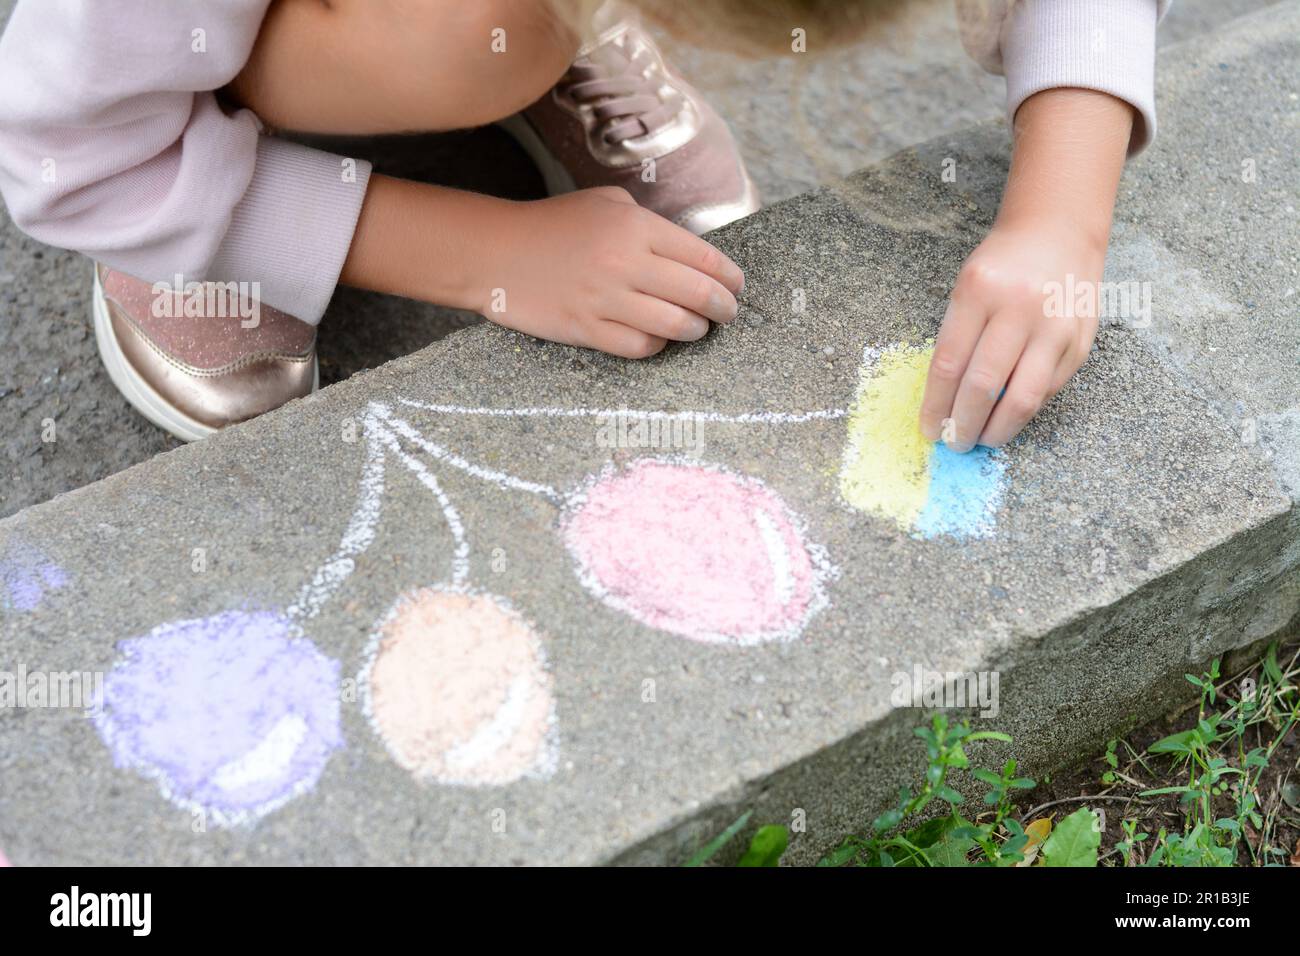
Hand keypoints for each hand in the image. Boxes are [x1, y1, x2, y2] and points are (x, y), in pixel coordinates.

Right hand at [476, 187, 743, 357]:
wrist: (496, 252)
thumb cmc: (554, 224)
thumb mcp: (605, 203)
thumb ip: (649, 222)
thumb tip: (690, 251)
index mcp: (636, 226)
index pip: (704, 257)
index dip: (730, 278)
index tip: (737, 287)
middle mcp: (626, 261)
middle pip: (698, 294)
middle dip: (724, 309)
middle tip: (728, 314)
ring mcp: (605, 298)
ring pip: (675, 325)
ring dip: (696, 331)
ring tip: (697, 329)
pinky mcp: (586, 328)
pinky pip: (640, 347)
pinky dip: (658, 346)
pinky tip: (659, 339)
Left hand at [918, 223, 1102, 450]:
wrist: (1059, 232)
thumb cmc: (1001, 266)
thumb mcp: (965, 289)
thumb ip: (956, 339)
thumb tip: (943, 402)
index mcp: (979, 291)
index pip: (949, 364)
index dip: (936, 406)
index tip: (928, 428)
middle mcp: (1019, 308)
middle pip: (983, 385)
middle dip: (963, 424)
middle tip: (952, 442)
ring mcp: (1055, 326)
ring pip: (1022, 397)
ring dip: (997, 430)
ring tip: (980, 440)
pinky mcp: (1080, 343)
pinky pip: (1047, 391)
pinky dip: (1024, 412)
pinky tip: (1007, 418)